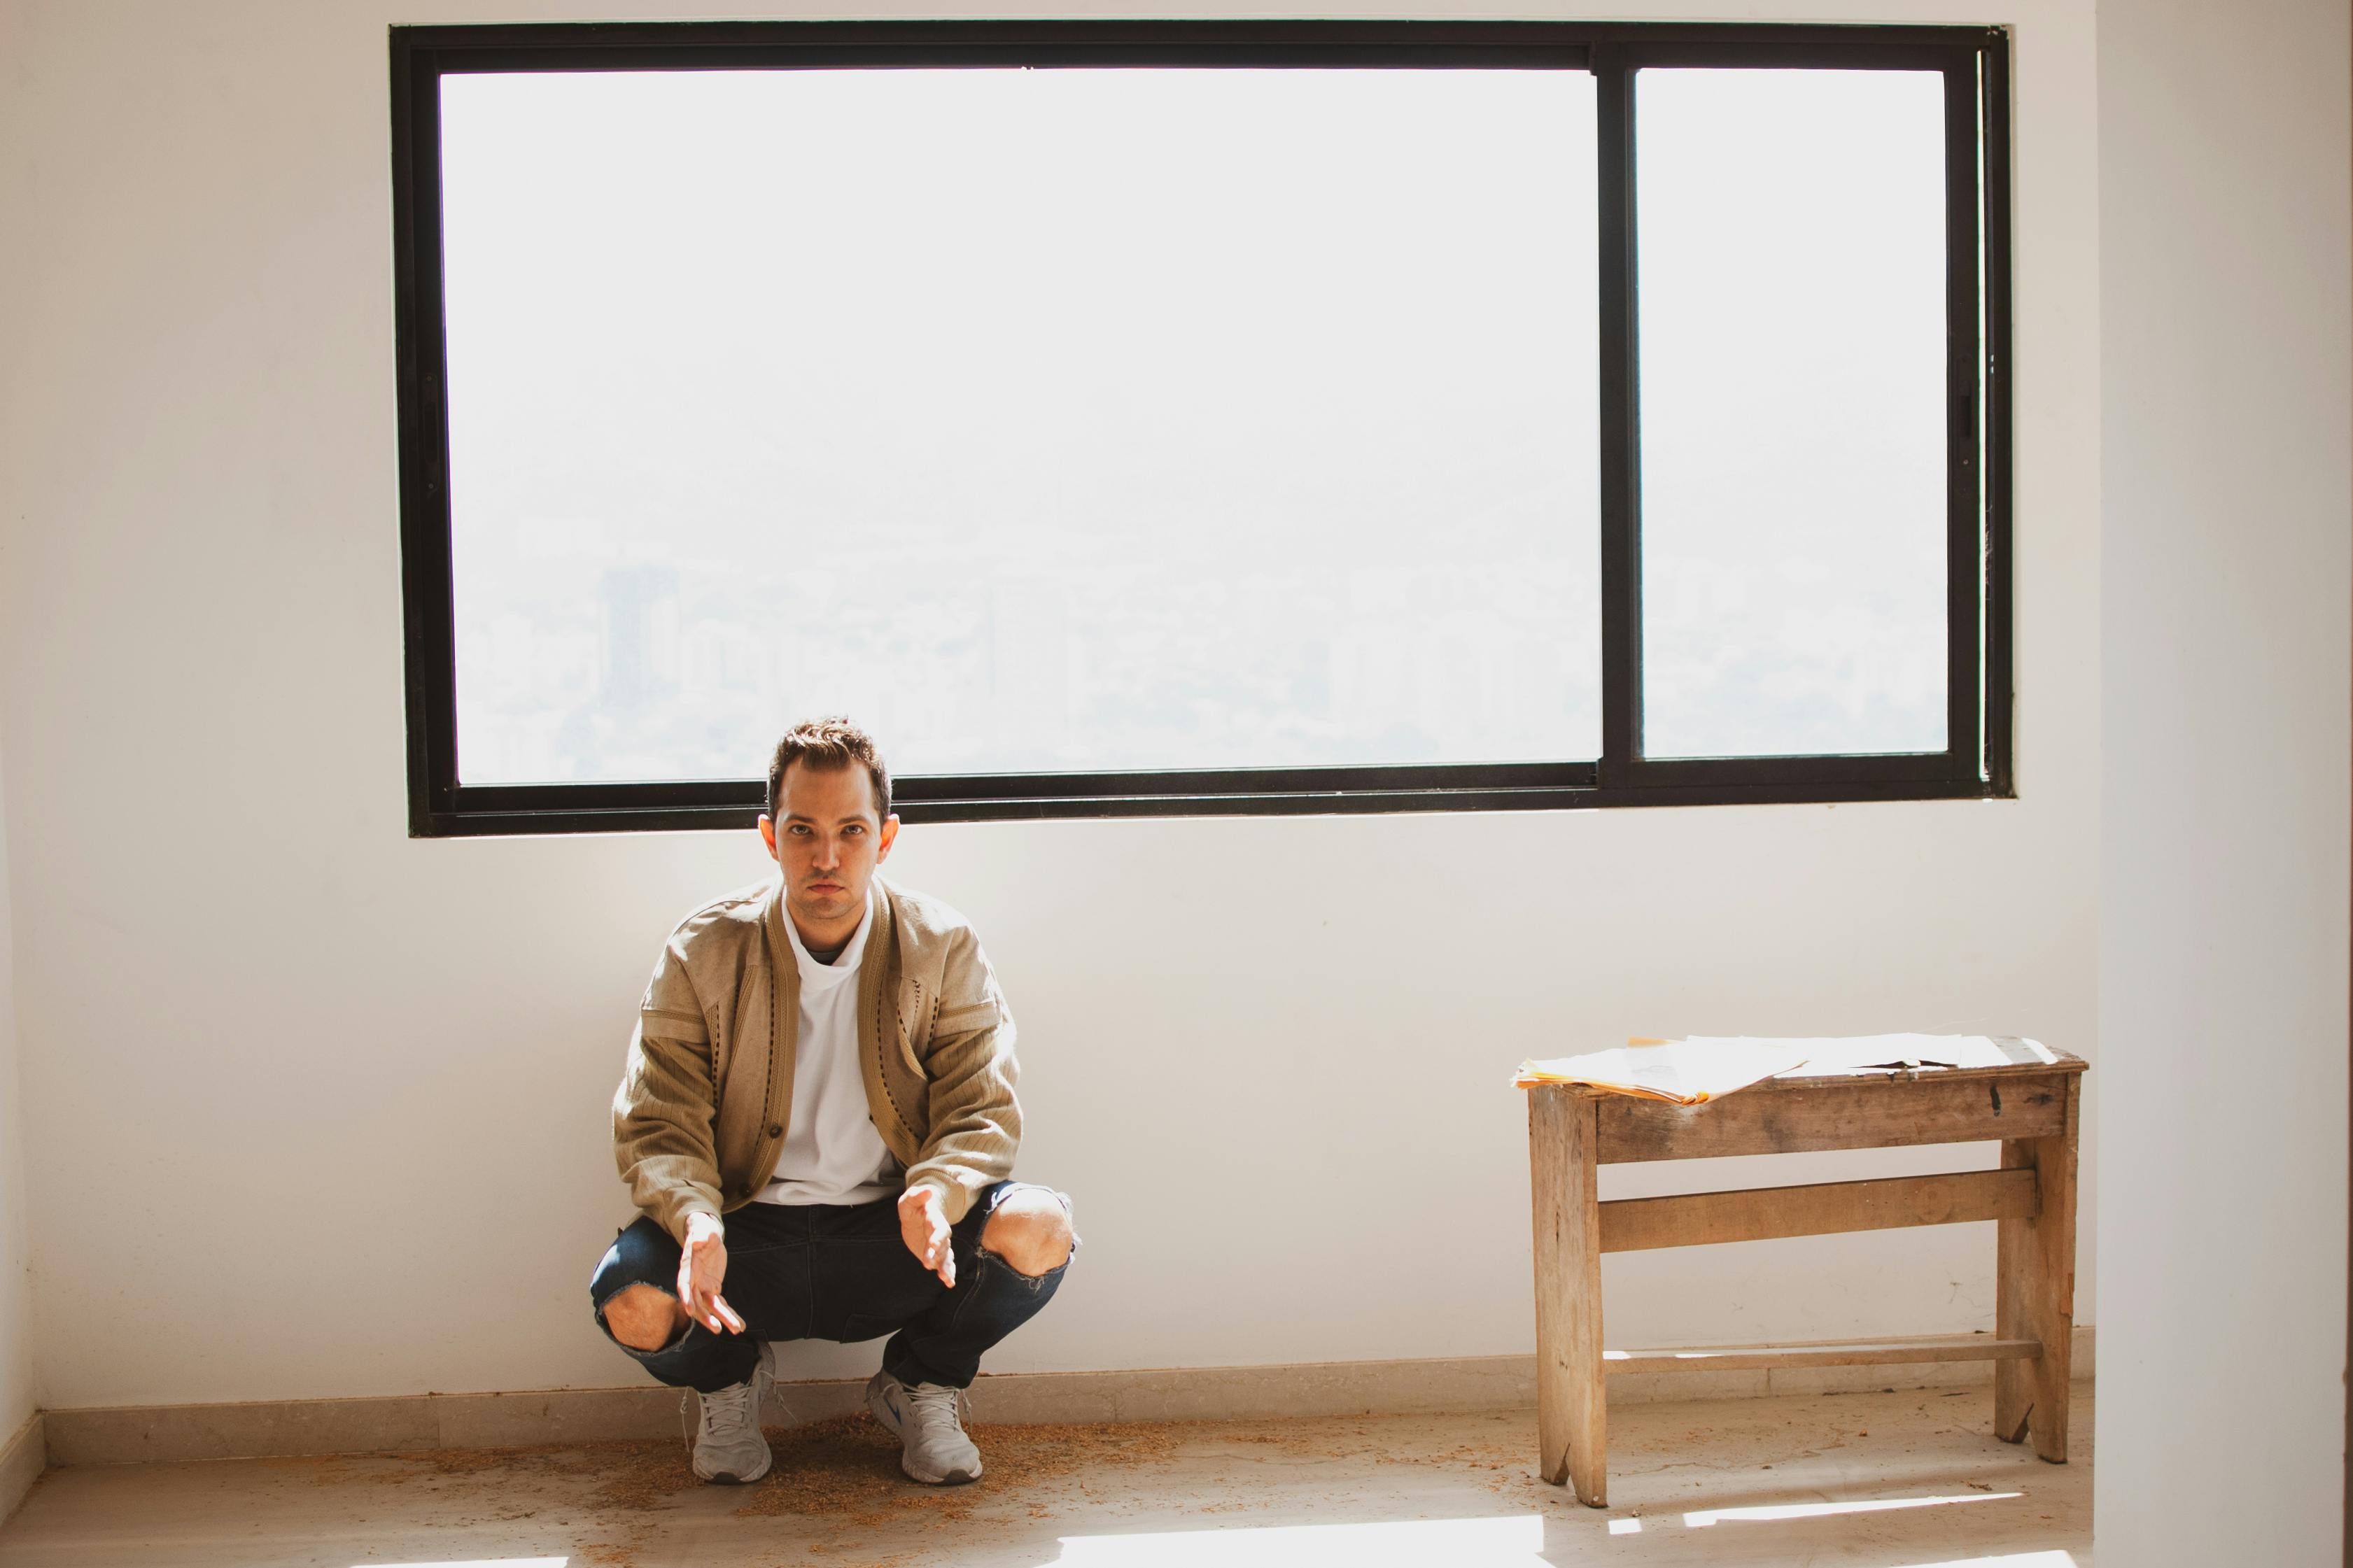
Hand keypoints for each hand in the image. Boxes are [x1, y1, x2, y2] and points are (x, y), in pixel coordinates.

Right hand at [676, 1212, 745, 1334]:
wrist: (706, 1235)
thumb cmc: (703, 1230)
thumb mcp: (704, 1230)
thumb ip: (702, 1236)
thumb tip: (698, 1241)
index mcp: (688, 1267)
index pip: (684, 1285)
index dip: (686, 1297)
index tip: (688, 1311)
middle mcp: (694, 1281)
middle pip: (697, 1303)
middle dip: (706, 1317)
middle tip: (717, 1329)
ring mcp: (703, 1287)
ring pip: (711, 1307)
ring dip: (723, 1319)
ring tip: (737, 1329)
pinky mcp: (713, 1289)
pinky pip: (721, 1304)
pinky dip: (730, 1314)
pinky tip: (741, 1325)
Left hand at [898, 1185, 955, 1287]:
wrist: (918, 1216)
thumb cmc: (913, 1207)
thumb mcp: (909, 1200)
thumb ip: (916, 1196)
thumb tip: (927, 1191)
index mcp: (934, 1220)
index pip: (939, 1228)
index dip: (938, 1236)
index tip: (933, 1244)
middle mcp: (940, 1234)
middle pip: (943, 1245)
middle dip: (938, 1254)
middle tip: (929, 1263)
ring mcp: (940, 1245)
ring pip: (946, 1257)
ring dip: (946, 1267)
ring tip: (946, 1279)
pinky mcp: (936, 1255)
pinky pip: (944, 1264)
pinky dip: (948, 1273)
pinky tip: (949, 1282)